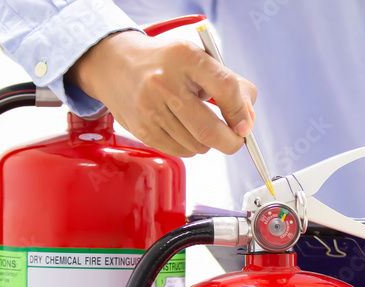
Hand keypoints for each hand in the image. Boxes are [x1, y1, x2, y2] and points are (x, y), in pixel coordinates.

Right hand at [66, 30, 256, 156]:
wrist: (116, 65)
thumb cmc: (166, 63)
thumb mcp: (200, 59)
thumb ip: (232, 86)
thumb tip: (247, 121)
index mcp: (185, 57)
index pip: (225, 87)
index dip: (241, 112)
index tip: (244, 124)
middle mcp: (164, 82)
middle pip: (209, 130)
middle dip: (231, 142)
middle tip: (235, 139)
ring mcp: (150, 108)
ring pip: (197, 145)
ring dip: (207, 142)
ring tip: (198, 122)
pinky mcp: (142, 129)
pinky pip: (180, 151)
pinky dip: (190, 146)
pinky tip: (183, 128)